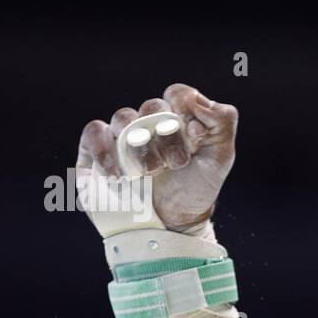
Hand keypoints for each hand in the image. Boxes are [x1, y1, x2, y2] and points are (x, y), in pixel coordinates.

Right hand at [76, 83, 237, 230]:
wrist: (173, 224)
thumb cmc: (196, 189)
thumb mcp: (220, 158)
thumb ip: (223, 122)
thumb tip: (198, 99)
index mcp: (178, 118)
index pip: (177, 94)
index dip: (185, 107)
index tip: (194, 136)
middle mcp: (148, 121)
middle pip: (152, 108)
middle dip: (167, 136)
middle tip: (176, 164)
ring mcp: (121, 134)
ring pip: (123, 118)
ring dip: (139, 145)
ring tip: (151, 173)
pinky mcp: (96, 150)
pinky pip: (94, 133)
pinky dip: (107, 151)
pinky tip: (121, 175)